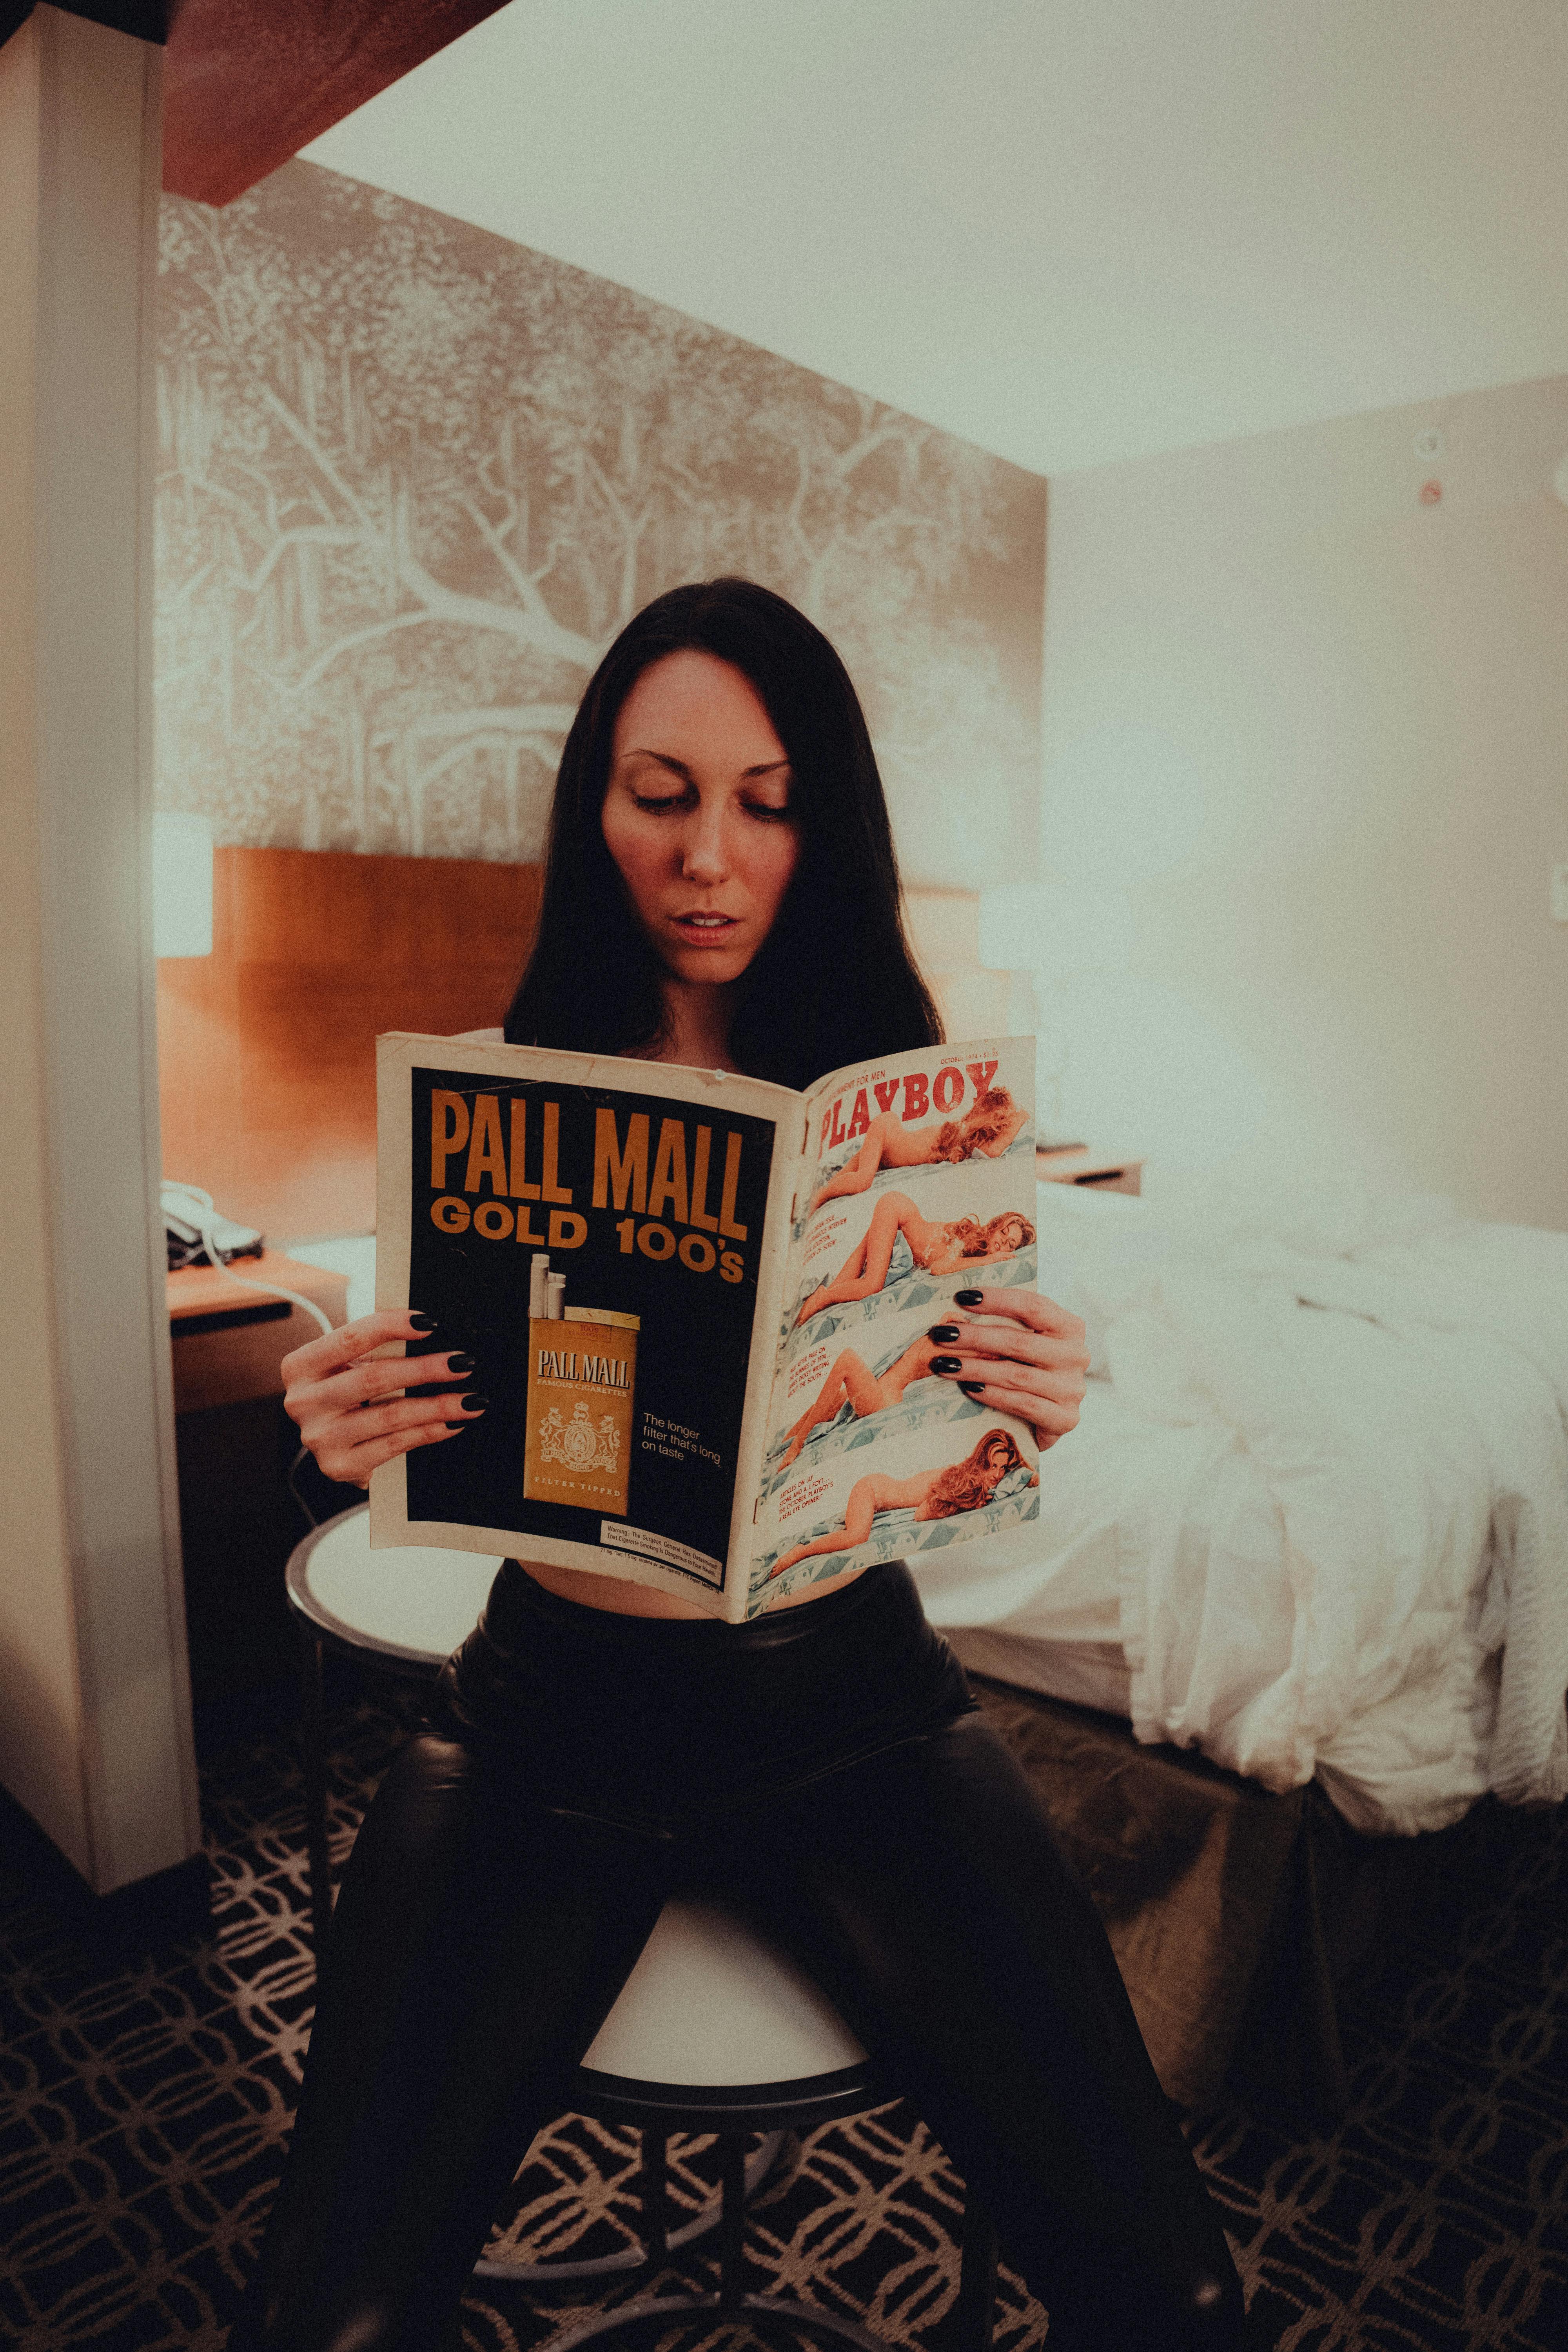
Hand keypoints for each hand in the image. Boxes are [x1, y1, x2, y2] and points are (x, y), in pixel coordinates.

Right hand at [281, 1310, 485, 1488]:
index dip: (391, 1326)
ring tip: (472, 1398)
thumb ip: (376, 1348)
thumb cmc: (346, 1392)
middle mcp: (302, 1402)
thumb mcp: (348, 1365)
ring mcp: (319, 1438)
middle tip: (463, 1363)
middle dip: (425, 1369)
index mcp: (300, 1367)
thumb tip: (429, 1330)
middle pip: (373, 1378)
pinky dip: (429, 1432)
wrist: (332, 1442)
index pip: (350, 1338)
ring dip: (438, 1405)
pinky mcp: (338, 1466)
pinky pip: (395, 1445)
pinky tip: (453, 1423)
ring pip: (390, 1415)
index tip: (430, 1322)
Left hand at [931, 1287, 1088, 1451]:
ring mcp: (1072, 1389)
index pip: (1033, 1306)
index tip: (960, 1297)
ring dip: (975, 1368)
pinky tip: (969, 1388)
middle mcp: (1076, 1355)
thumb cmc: (1032, 1370)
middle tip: (941, 1334)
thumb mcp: (1027, 1342)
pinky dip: (992, 1395)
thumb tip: (956, 1313)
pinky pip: (1022, 1404)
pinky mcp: (1065, 1418)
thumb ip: (1006, 1326)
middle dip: (975, 1337)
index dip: (996, 1300)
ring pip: (1017, 1375)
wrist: (1052, 1417)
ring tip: (944, 1363)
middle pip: (1020, 1342)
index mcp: (1070, 1327)